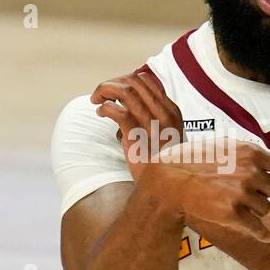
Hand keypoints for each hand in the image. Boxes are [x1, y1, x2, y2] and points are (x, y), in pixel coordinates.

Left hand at [91, 67, 184, 181]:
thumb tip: (125, 108)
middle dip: (113, 82)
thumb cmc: (161, 165)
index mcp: (172, 112)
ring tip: (96, 100)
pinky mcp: (137, 135)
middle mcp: (164, 114)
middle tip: (101, 93)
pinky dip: (105, 107)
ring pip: (125, 91)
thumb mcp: (166, 138)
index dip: (126, 80)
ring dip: (105, 91)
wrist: (165, 189)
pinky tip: (101, 113)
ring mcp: (152, 124)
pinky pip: (116, 110)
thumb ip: (153, 121)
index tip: (115, 89)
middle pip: (134, 81)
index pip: (147, 81)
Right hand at [154, 138, 269, 243]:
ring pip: (264, 209)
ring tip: (234, 204)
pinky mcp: (232, 214)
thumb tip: (268, 166)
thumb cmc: (192, 160)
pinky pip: (258, 228)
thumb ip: (248, 154)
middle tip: (242, 193)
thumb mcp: (224, 146)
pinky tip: (266, 237)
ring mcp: (242, 194)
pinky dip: (263, 234)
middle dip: (261, 193)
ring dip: (254, 210)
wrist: (170, 180)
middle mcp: (250, 172)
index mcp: (251, 153)